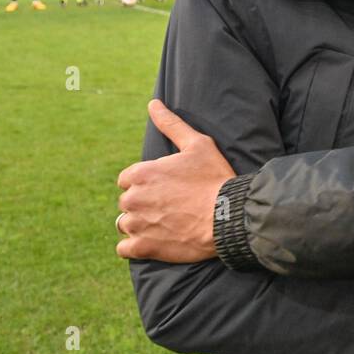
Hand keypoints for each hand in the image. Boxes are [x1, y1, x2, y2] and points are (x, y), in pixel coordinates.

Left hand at [115, 99, 234, 262]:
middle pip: (127, 201)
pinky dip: (135, 246)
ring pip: (124, 224)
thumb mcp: (197, 144)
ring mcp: (137, 224)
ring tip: (164, 224)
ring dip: (139, 224)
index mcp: (141, 173)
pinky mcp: (144, 248)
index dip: (146, 182)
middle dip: (143, 203)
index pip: (127, 178)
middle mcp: (134, 198)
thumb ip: (171, 124)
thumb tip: (153, 103)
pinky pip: (124, 249)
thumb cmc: (214, 178)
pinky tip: (153, 241)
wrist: (229, 216)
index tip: (165, 187)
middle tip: (169, 206)